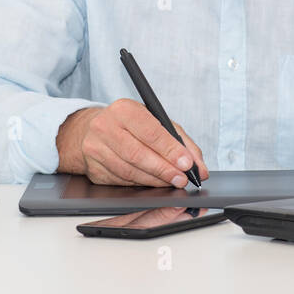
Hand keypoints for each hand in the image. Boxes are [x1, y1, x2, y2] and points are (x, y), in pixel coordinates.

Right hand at [57, 99, 208, 186]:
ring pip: (129, 171)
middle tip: (182, 179)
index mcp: (124, 109)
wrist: (94, 130)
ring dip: (155, 180)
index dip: (170, 150)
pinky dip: (141, 184)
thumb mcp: (157, 121)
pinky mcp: (94, 169)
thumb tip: (199, 166)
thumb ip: (181, 141)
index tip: (187, 163)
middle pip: (138, 154)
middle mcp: (105, 127)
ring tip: (171, 182)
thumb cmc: (131, 124)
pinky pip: (121, 181)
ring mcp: (95, 149)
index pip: (150, 132)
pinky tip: (154, 183)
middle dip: (164, 169)